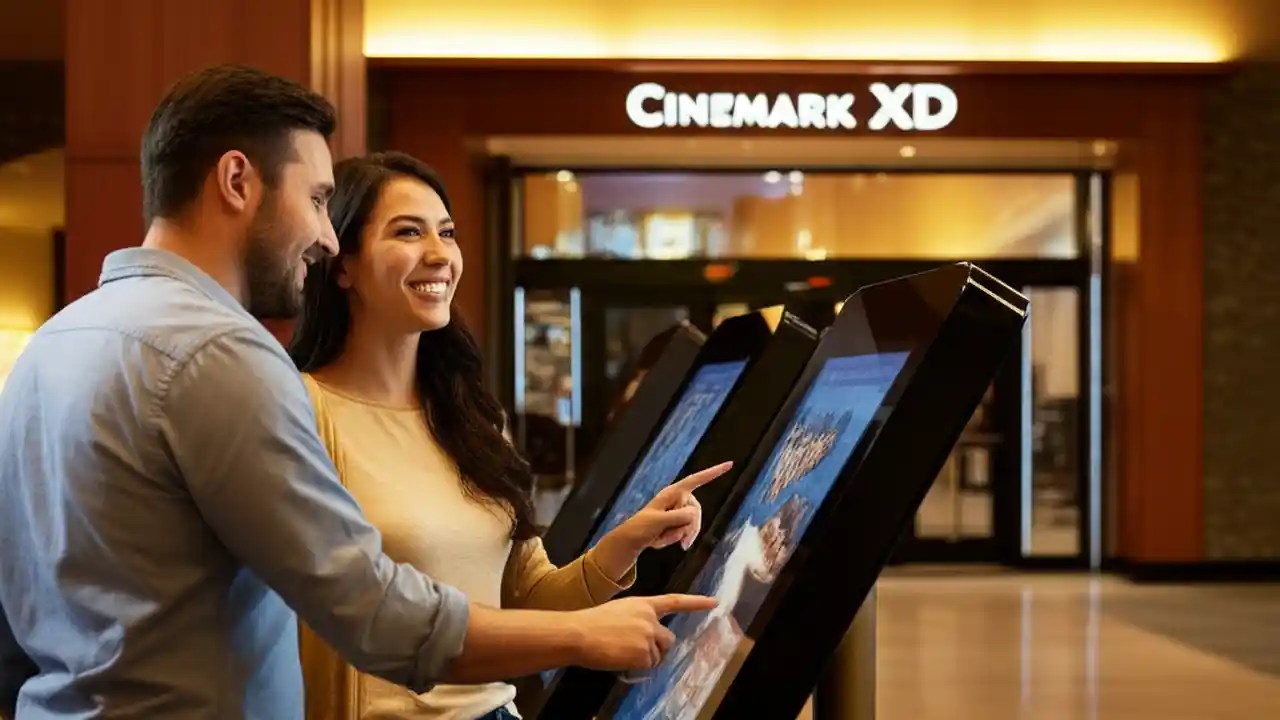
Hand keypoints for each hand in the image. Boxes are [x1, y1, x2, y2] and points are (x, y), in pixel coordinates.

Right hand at [570, 594, 717, 670]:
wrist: (579, 633)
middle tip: (637, 653)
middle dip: (658, 649)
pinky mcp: (645, 653)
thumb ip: (635, 621)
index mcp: (643, 604)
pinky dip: (636, 668)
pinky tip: (620, 660)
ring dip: (644, 659)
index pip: (675, 601)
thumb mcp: (617, 613)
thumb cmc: (590, 623)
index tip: (715, 602)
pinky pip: (647, 666)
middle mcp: (650, 618)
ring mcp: (649, 635)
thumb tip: (642, 640)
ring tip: (621, 654)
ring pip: (657, 656)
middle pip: (668, 639)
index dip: (696, 603)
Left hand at [593, 462, 733, 578]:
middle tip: (681, 543)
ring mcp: (678, 511)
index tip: (730, 464)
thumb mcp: (658, 521)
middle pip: (697, 511)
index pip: (696, 479)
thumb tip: (694, 513)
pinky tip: (663, 540)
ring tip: (663, 539)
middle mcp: (678, 499)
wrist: (633, 539)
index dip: (714, 472)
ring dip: (681, 535)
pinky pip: (688, 530)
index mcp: (673, 492)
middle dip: (689, 528)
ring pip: (694, 523)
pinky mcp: (677, 521)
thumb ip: (677, 517)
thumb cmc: (641, 527)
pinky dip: (679, 538)